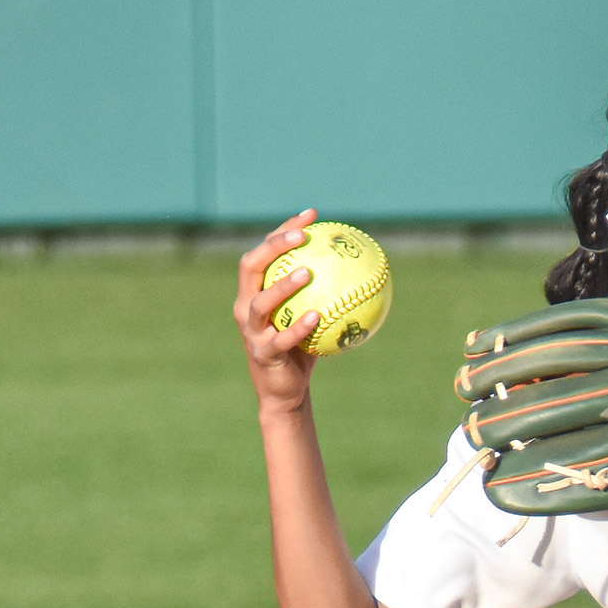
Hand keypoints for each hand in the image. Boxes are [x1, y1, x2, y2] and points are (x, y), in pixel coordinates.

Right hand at [235, 209, 322, 414]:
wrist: (286, 392)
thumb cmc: (302, 351)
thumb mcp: (313, 317)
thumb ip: (326, 294)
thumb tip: (361, 268)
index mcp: (255, 292)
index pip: (264, 251)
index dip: (283, 229)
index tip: (311, 215)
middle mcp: (246, 307)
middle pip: (251, 267)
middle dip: (274, 246)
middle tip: (302, 236)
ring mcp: (251, 331)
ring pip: (259, 302)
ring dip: (282, 286)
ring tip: (306, 273)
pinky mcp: (262, 354)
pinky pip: (280, 339)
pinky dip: (298, 327)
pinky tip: (317, 317)